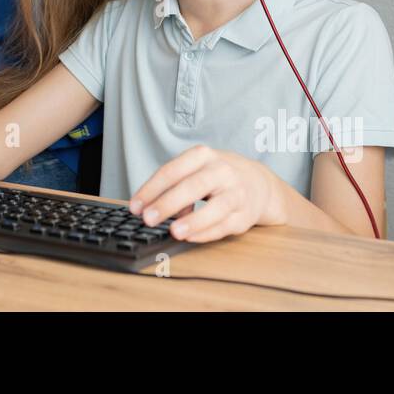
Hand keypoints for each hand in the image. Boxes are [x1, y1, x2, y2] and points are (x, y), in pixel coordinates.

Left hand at [128, 145, 282, 242]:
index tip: (135, 206)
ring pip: (216, 207)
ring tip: (174, 231)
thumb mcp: (196, 169)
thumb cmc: (217, 175)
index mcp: (203, 155)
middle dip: (168, 203)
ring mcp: (236, 193)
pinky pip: (225, 226)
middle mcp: (222, 171)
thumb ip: (175, 185)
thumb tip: (154, 208)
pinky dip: (206, 233)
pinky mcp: (245, 215)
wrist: (258, 182)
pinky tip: (190, 237)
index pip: (172, 170)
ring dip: (193, 221)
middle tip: (148, 218)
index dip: (151, 189)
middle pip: (193, 186)